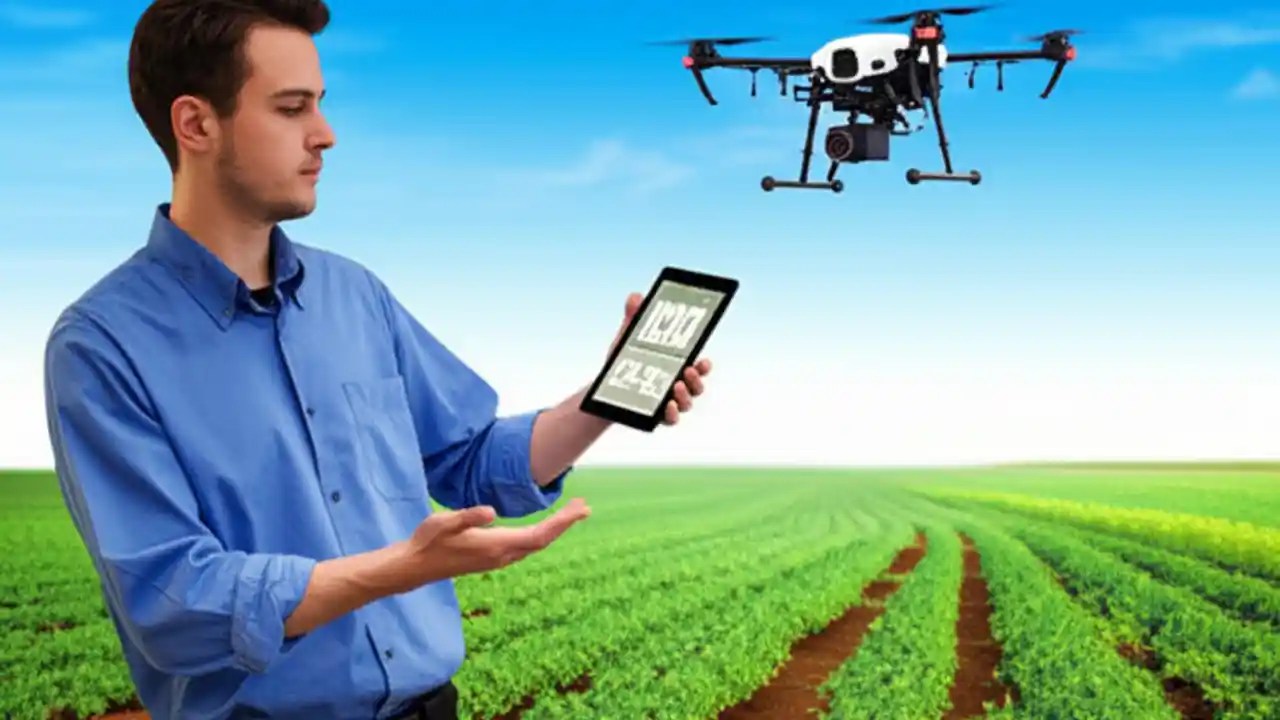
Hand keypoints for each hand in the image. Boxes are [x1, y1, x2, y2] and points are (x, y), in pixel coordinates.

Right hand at [402, 498, 591, 584]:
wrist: (414, 566)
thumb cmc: (428, 541)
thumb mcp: (444, 522)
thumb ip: (468, 516)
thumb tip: (492, 512)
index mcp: (496, 546)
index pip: (539, 535)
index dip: (562, 523)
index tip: (580, 510)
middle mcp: (502, 556)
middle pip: (542, 540)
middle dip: (564, 524)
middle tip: (584, 507)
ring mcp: (497, 560)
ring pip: (535, 545)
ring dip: (554, 530)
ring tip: (570, 514)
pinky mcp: (491, 559)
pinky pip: (525, 547)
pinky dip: (541, 535)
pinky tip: (543, 529)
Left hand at [608, 292, 713, 426]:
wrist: (604, 390)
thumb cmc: (623, 363)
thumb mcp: (627, 339)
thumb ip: (633, 318)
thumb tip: (636, 296)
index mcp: (675, 366)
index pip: (697, 366)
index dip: (704, 366)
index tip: (704, 360)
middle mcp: (677, 386)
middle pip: (697, 386)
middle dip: (697, 379)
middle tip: (688, 370)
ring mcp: (670, 403)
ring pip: (688, 403)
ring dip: (686, 395)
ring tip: (676, 386)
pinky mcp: (658, 417)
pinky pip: (672, 419)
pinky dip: (673, 414)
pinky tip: (667, 406)